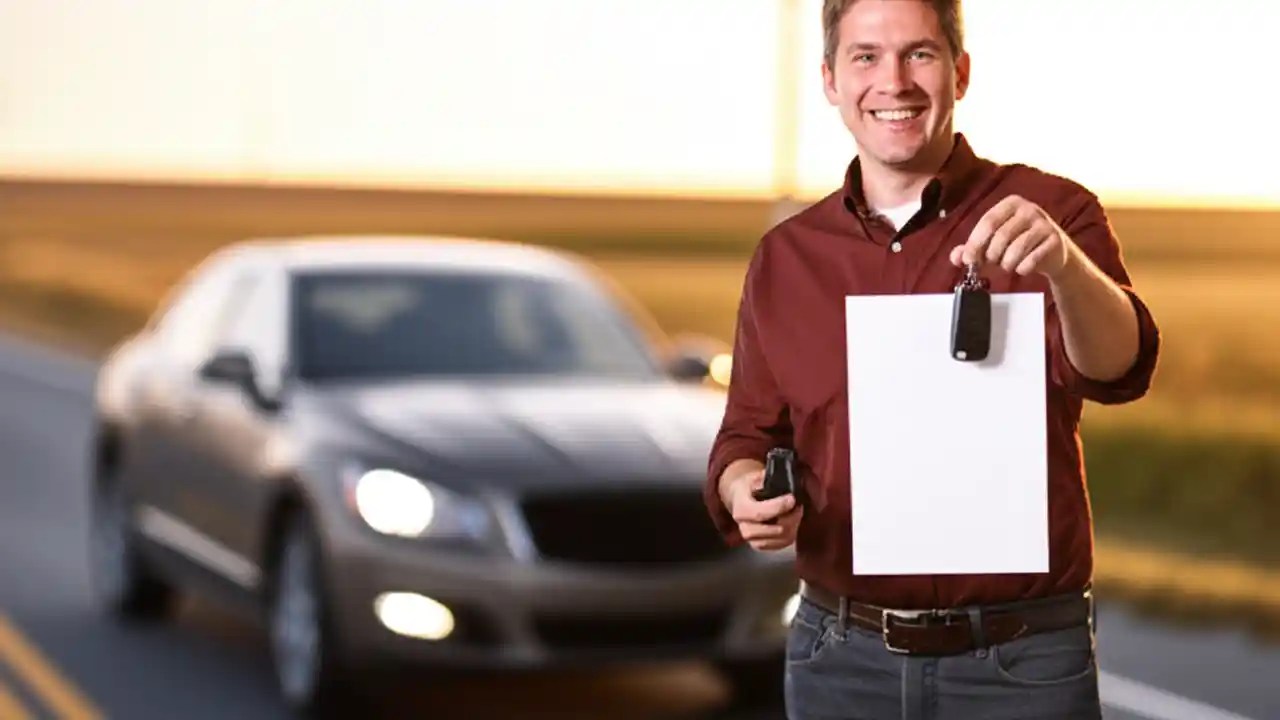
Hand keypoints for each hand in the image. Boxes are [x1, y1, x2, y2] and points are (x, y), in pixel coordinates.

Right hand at [726, 469, 802, 551]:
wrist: (740, 499)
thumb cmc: (749, 487)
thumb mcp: (753, 478)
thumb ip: (763, 479)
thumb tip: (775, 481)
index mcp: (741, 510)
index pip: (760, 513)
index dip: (778, 507)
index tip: (792, 499)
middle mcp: (745, 528)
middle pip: (775, 530)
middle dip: (791, 518)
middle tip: (798, 506)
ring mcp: (753, 540)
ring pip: (782, 539)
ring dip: (794, 526)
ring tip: (797, 513)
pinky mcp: (761, 545)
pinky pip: (783, 544)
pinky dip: (792, 533)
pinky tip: (793, 522)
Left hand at [950, 195, 1074, 278]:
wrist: (1053, 253)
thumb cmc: (1017, 244)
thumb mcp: (993, 243)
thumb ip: (972, 248)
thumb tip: (956, 257)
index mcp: (1011, 203)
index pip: (988, 222)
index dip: (975, 244)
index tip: (969, 261)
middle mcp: (1029, 209)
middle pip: (1001, 236)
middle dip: (992, 256)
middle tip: (992, 263)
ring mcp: (1044, 223)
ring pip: (1017, 249)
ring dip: (1007, 264)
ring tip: (1007, 265)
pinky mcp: (1055, 240)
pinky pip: (1032, 259)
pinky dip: (1022, 268)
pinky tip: (1022, 268)